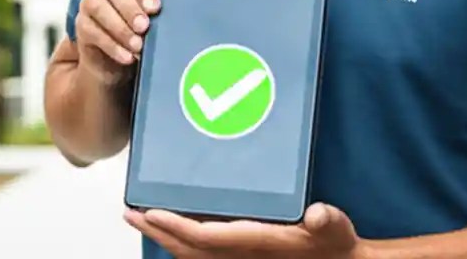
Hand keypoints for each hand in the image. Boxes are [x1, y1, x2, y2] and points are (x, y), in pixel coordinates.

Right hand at [75, 0, 159, 85]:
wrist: (120, 57)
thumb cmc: (143, 30)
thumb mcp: (154, 18)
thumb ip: (161, 11)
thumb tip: (180, 14)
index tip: (155, 8)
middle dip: (129, 6)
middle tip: (144, 26)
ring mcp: (89, 3)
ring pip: (96, 6)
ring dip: (119, 26)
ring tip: (138, 45)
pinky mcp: (81, 26)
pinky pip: (91, 31)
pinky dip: (111, 45)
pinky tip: (127, 57)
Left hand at [124, 203, 358, 257]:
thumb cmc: (333, 243)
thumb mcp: (336, 229)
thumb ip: (327, 222)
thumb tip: (318, 214)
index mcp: (257, 245)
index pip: (206, 237)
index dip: (176, 226)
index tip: (151, 212)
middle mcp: (243, 258)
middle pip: (189, 249)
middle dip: (158, 232)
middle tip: (130, 213)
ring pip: (192, 256)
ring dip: (166, 239)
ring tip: (142, 219)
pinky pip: (202, 257)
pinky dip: (182, 246)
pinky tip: (173, 235)